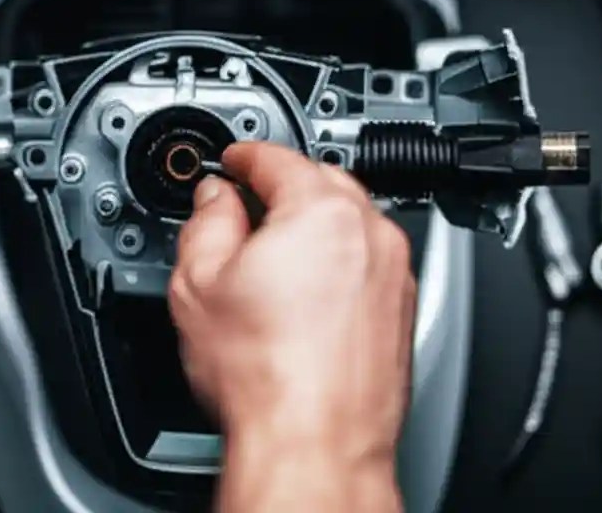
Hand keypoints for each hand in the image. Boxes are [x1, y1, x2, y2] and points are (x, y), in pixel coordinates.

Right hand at [168, 142, 415, 511]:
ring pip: (350, 222)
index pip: (277, 157)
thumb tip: (214, 200)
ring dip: (314, 224)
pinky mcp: (403, 309)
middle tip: (245, 206)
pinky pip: (367, 262)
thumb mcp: (198, 284)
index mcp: (321, 211)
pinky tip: (305, 295)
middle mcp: (371, 233)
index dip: (243, 155)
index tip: (231, 161)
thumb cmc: (265, 377)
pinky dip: (338, 261)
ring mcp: (395, 272)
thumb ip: (205, 223)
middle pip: (323, 181)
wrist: (315, 445)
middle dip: (283, 186)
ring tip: (271, 257)